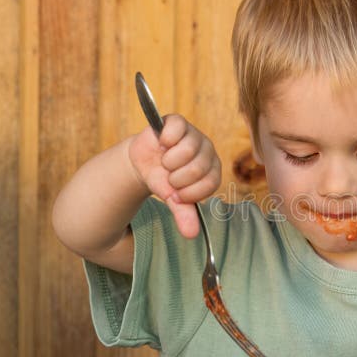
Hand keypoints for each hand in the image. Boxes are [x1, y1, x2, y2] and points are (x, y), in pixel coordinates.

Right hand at [128, 114, 221, 237]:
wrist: (143, 163)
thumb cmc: (164, 180)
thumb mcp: (174, 199)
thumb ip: (184, 214)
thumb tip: (191, 235)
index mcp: (213, 169)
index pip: (210, 183)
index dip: (189, 192)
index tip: (177, 194)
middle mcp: (208, 150)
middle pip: (198, 167)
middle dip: (177, 178)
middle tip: (170, 177)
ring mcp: (194, 134)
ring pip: (187, 150)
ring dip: (169, 162)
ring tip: (165, 162)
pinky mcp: (178, 122)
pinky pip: (176, 129)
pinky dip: (165, 141)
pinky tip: (162, 145)